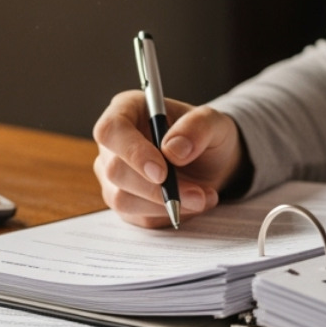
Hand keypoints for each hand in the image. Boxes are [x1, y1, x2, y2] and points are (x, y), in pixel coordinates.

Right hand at [91, 91, 245, 227]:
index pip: (111, 130)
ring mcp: (114, 174)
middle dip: (158, 189)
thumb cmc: (205, 135)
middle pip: (115, 171)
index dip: (132, 152)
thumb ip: (197, 128)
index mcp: (127, 110)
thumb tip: (173, 150)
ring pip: (123, 199)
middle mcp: (113, 143)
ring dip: (165, 205)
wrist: (211, 162)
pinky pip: (137, 216)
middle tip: (198, 194)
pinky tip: (190, 203)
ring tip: (202, 197)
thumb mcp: (214, 123)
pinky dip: (167, 214)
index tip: (162, 172)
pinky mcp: (124, 200)